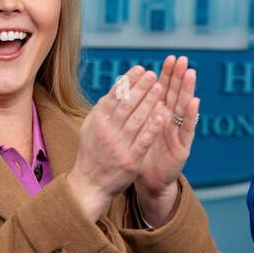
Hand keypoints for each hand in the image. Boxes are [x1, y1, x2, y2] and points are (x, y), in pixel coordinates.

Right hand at [65, 65, 165, 221]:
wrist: (90, 184)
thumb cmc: (92, 153)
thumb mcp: (90, 129)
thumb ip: (102, 110)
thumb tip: (115, 89)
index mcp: (97, 121)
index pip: (114, 96)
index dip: (128, 81)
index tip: (140, 68)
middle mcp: (107, 132)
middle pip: (126, 105)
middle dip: (140, 87)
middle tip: (153, 73)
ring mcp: (119, 146)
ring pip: (136, 119)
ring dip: (148, 102)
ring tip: (160, 87)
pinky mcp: (131, 160)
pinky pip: (144, 140)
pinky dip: (153, 126)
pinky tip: (163, 113)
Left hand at [133, 55, 198, 211]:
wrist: (149, 181)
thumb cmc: (141, 154)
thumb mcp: (136, 129)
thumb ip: (135, 111)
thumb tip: (125, 88)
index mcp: (159, 115)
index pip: (164, 90)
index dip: (168, 75)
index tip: (170, 58)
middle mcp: (171, 121)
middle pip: (176, 95)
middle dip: (180, 77)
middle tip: (183, 59)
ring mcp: (178, 133)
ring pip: (184, 107)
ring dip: (188, 90)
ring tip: (191, 73)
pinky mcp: (183, 147)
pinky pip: (187, 129)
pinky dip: (190, 116)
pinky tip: (194, 102)